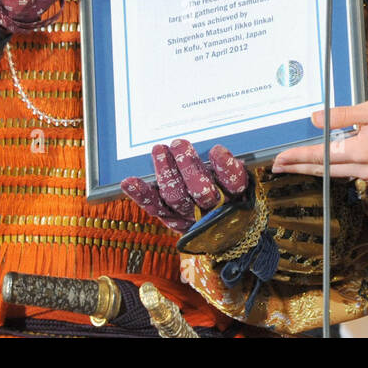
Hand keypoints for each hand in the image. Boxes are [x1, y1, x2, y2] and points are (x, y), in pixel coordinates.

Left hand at [120, 140, 247, 232]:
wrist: (225, 224)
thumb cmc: (231, 186)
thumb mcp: (240, 174)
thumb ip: (233, 163)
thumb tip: (219, 149)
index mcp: (236, 195)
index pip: (234, 183)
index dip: (225, 169)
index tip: (216, 150)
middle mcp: (214, 209)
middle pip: (201, 192)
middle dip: (189, 167)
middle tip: (179, 143)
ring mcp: (190, 216)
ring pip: (176, 197)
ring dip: (166, 173)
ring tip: (159, 150)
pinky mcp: (171, 218)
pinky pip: (156, 208)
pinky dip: (142, 195)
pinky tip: (128, 181)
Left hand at [271, 101, 367, 183]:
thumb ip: (341, 116)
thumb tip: (315, 120)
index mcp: (361, 152)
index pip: (320, 157)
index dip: (297, 157)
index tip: (279, 159)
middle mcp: (365, 170)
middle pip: (324, 170)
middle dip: (299, 167)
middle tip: (278, 166)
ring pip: (336, 173)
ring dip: (315, 168)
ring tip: (296, 164)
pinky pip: (351, 173)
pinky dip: (335, 168)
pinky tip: (327, 161)